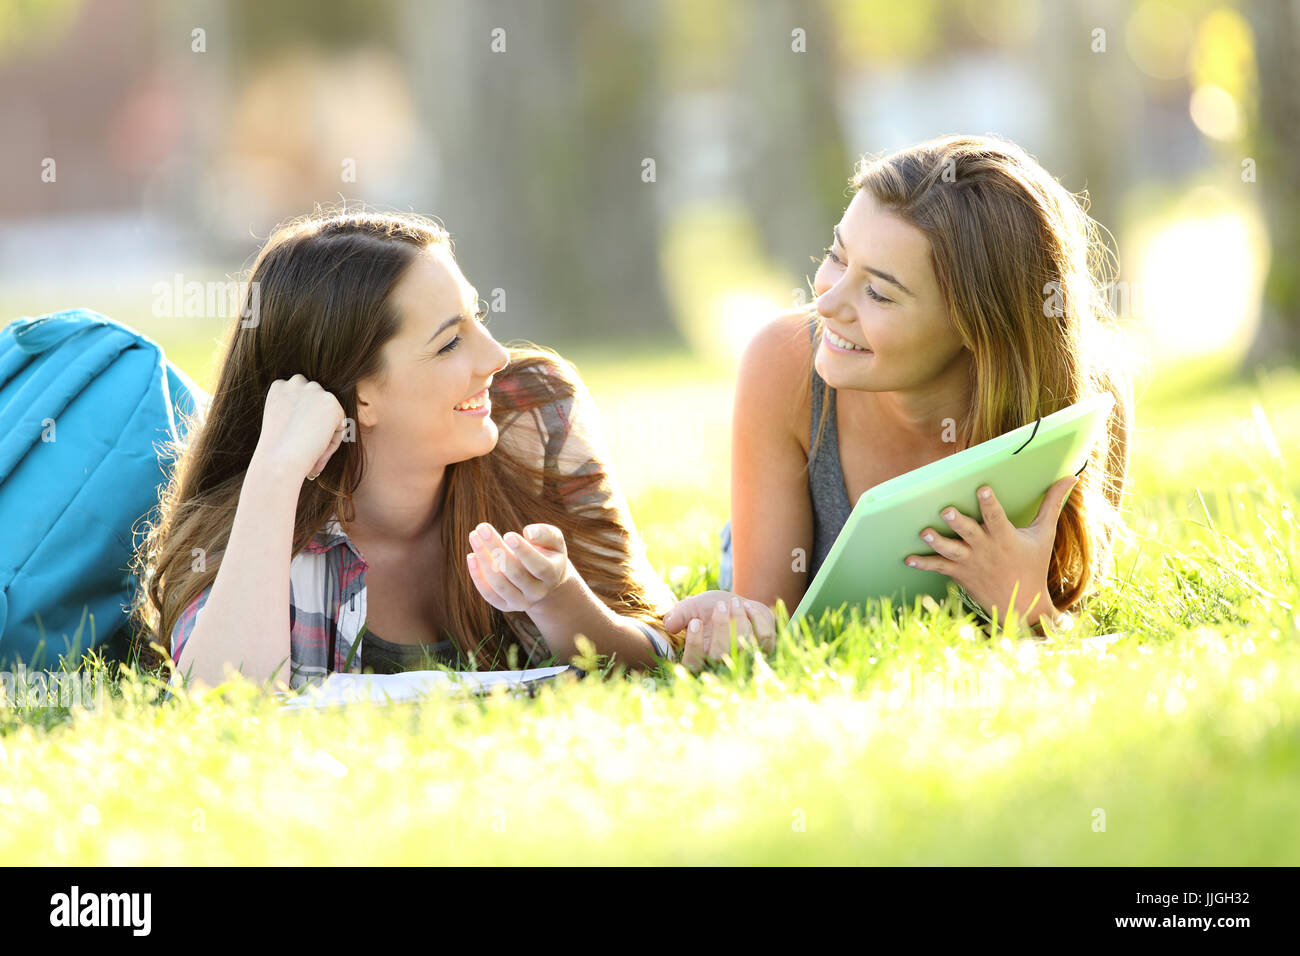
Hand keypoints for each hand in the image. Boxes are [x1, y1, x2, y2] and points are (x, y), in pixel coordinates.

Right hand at [253, 374, 347, 481]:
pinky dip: (334, 441)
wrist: (279, 459)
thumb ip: (295, 412)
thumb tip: (315, 419)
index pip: (302, 397)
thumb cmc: (276, 451)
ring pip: (330, 413)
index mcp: (279, 387)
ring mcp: (314, 390)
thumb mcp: (280, 423)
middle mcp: (295, 383)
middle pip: (318, 401)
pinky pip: (341, 425)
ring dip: (326, 430)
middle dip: (317, 420)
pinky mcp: (331, 402)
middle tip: (309, 444)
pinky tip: (319, 448)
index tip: (300, 436)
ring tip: (313, 449)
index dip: (304, 418)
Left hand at [466, 521, 572, 613]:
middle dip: (497, 548)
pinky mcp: (506, 606)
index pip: (538, 566)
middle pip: (515, 573)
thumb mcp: (554, 541)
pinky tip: (471, 556)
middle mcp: (538, 592)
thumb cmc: (548, 553)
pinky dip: (477, 577)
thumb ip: (545, 534)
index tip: (508, 534)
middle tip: (482, 527)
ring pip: (499, 585)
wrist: (545, 581)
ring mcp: (521, 602)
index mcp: (552, 575)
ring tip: (474, 536)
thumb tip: (528, 533)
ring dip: (484, 560)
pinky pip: (489, 594)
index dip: (524, 551)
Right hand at [663, 590, 774, 670]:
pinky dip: (756, 619)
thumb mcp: (692, 606)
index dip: (694, 645)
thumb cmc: (710, 608)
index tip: (695, 622)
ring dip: (738, 620)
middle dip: (721, 627)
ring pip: (743, 646)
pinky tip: (748, 607)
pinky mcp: (765, 648)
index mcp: (700, 657)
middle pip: (719, 655)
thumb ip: (679, 613)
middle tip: (720, 605)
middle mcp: (722, 663)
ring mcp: (745, 657)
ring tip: (734, 602)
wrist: (738, 604)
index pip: (692, 664)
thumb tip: (669, 624)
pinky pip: (764, 637)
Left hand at [903, 476, 1077, 628]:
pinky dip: (924, 563)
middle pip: (969, 533)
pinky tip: (908, 558)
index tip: (981, 488)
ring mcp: (970, 562)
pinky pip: (939, 568)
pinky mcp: (959, 573)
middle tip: (946, 510)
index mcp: (1005, 538)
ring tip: (924, 533)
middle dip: (958, 523)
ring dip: (937, 543)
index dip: (989, 503)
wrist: (1021, 605)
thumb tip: (1071, 477)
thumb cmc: (1033, 564)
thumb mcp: (1044, 534)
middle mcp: (986, 549)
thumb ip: (1053, 504)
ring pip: (951, 551)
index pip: (996, 517)